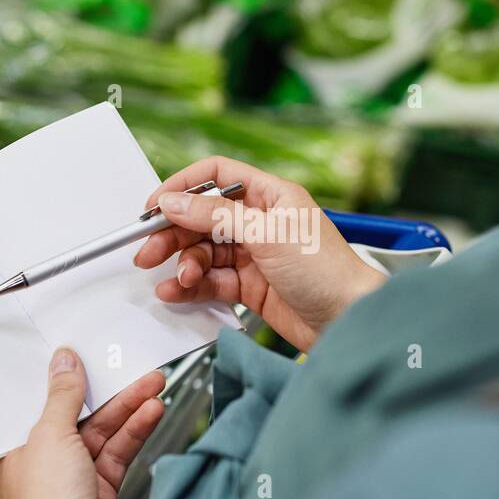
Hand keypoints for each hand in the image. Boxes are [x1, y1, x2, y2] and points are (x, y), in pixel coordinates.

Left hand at [0, 348, 164, 498]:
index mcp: (13, 447)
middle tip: (131, 368)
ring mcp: (72, 474)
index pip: (35, 404)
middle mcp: (41, 459)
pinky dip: (135, 431)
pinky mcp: (99, 487)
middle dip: (107, 392)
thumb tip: (64, 360)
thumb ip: (62, 396)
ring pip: (103, 431)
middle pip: (76, 414)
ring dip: (129, 408)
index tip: (78, 355)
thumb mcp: (50, 435)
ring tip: (154, 384)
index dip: (57, 379)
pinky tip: (151, 412)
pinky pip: (118, 450)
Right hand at [133, 157, 385, 350]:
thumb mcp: (268, 234)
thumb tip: (174, 202)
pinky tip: (177, 292)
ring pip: (204, 253)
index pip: (216, 177)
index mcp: (271, 196)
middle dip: (173, 234)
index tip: (154, 206)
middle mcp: (261, 222)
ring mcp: (255, 256)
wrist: (350, 321)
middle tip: (147, 251)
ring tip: (178, 279)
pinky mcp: (251, 288)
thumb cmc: (328, 270)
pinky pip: (211, 281)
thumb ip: (215, 217)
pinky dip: (191, 287)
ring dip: (184, 264)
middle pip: (202, 218)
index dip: (182, 187)